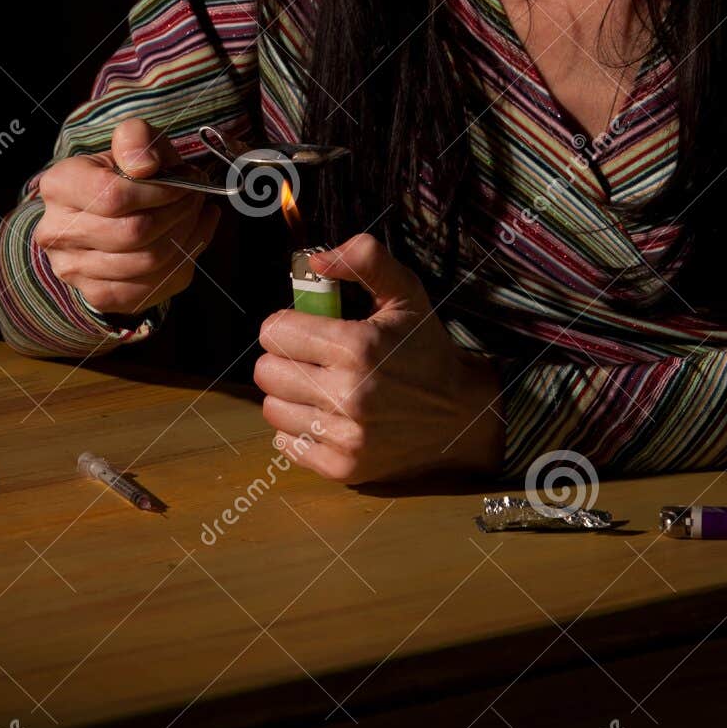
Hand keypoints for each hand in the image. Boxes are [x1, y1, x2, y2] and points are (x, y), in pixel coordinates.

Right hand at [36, 117, 220, 316]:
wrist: (110, 207)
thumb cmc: (125, 172)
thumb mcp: (131, 141)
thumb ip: (136, 138)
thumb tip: (145, 166)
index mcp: (60, 186)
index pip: (115, 196)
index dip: (161, 191)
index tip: (185, 182)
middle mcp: (56, 231)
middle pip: (134, 233)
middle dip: (178, 214)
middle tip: (195, 198)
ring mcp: (73, 269)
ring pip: (146, 263)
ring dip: (184, 237)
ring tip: (193, 216)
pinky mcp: (97, 294)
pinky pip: (151, 288)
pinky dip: (181, 262)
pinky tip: (190, 239)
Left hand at [254, 232, 503, 482]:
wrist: (461, 413)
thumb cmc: (425, 346)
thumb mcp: (405, 292)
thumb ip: (363, 259)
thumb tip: (314, 261)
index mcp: (358, 346)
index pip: (274, 332)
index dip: (285, 324)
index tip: (304, 327)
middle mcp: (349, 394)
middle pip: (265, 372)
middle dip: (282, 358)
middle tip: (310, 357)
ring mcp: (347, 436)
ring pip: (272, 409)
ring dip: (288, 395)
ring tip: (318, 386)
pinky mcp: (345, 468)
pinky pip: (287, 445)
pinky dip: (298, 430)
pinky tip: (325, 416)